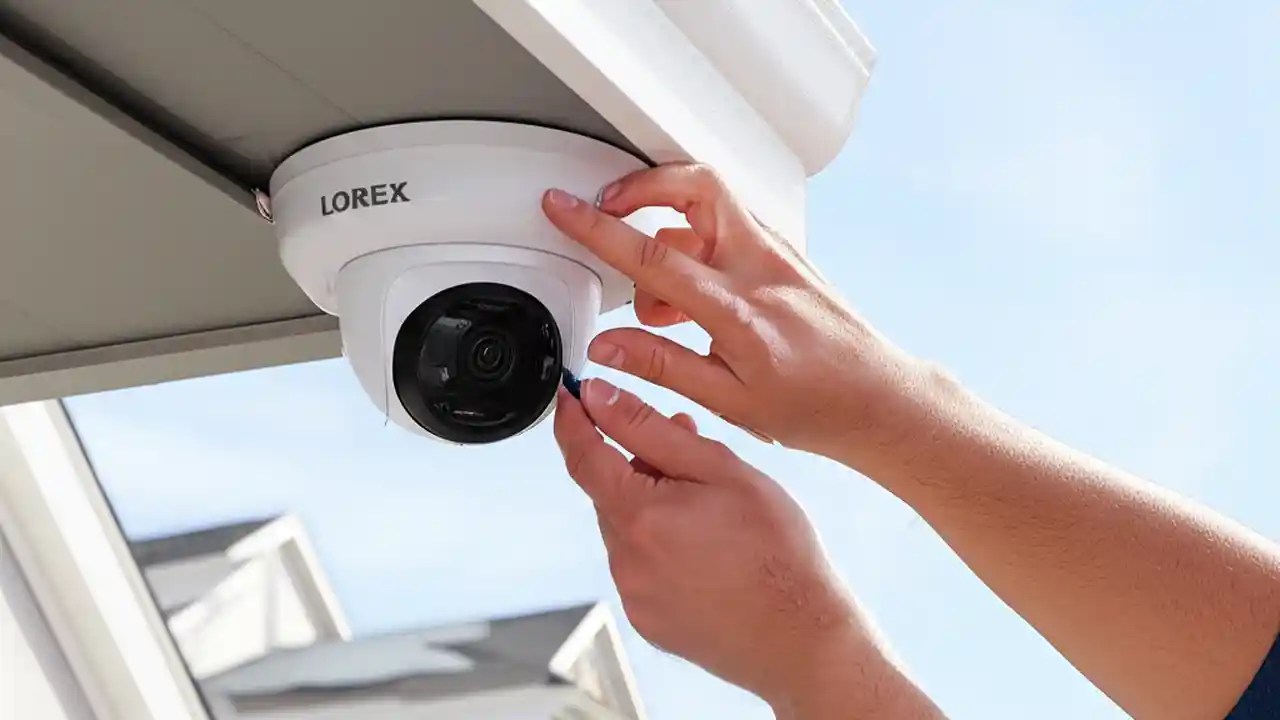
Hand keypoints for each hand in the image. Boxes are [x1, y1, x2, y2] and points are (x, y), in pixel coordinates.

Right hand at [542, 164, 935, 464]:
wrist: (877, 398)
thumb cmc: (815, 405)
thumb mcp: (727, 400)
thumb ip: (662, 365)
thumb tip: (608, 348)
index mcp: (739, 309)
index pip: (653, 253)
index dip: (598, 228)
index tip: (563, 208)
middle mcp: (761, 267)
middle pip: (696, 183)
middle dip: (642, 184)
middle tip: (609, 204)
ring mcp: (778, 255)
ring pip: (712, 202)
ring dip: (668, 224)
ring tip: (654, 294)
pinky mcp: (786, 256)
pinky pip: (729, 227)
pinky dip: (696, 243)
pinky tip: (691, 292)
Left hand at [554, 378, 939, 716]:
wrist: (800, 638)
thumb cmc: (775, 551)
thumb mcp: (720, 469)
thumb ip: (651, 430)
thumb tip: (598, 399)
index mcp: (640, 515)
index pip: (582, 455)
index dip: (573, 420)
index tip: (572, 395)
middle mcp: (625, 559)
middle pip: (610, 492)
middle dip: (638, 465)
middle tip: (688, 451)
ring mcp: (633, 595)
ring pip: (627, 529)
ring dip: (653, 507)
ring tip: (713, 510)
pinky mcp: (646, 619)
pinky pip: (641, 566)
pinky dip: (662, 547)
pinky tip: (708, 551)